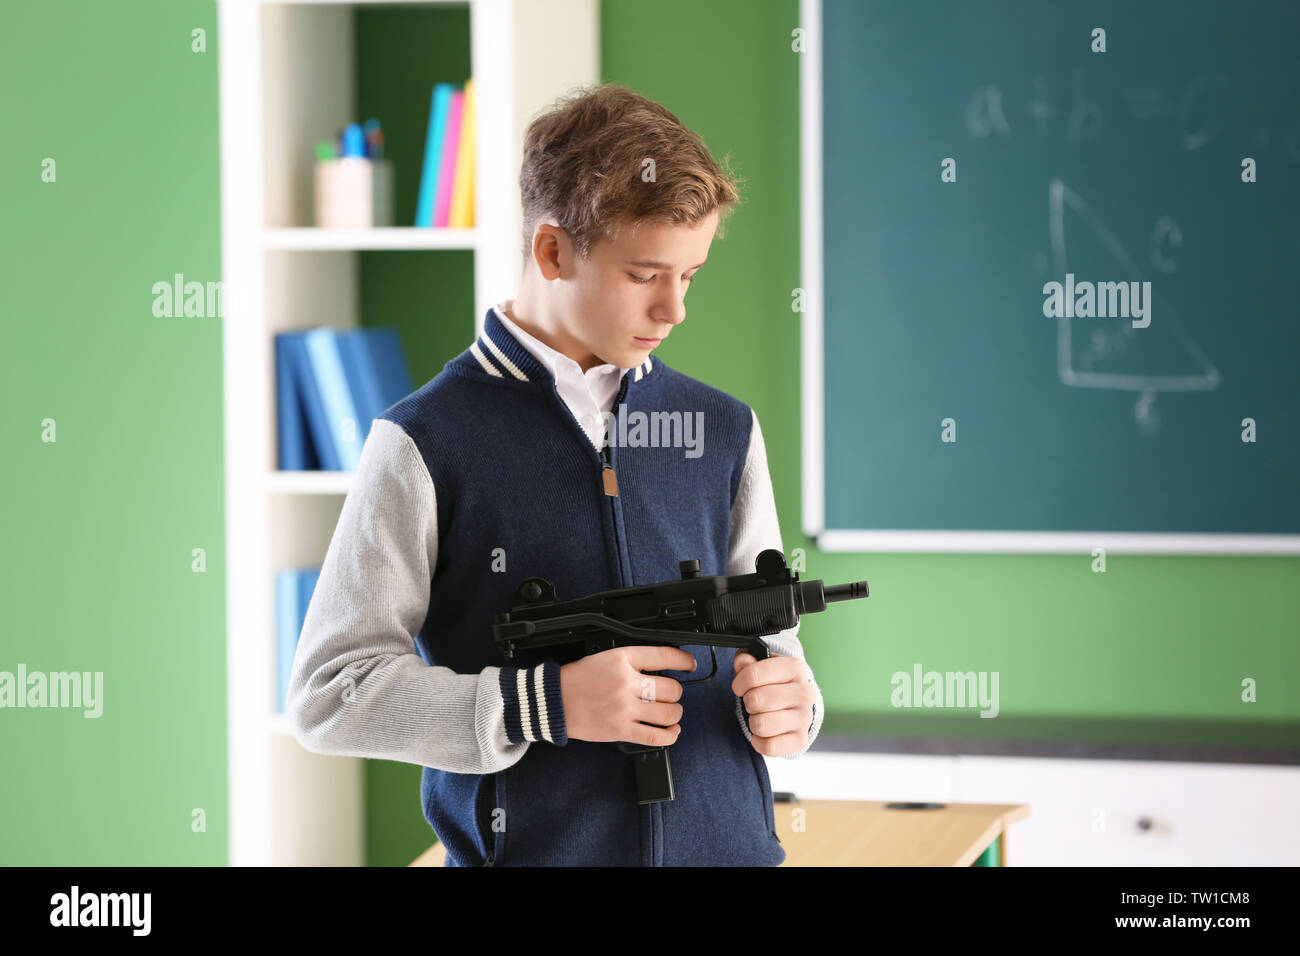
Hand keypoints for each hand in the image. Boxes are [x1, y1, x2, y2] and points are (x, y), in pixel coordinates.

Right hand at [559, 646, 696, 746]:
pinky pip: (656, 736)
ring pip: (669, 713)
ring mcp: (624, 708)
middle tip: (670, 694)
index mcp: (622, 659)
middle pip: (672, 689)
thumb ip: (634, 661)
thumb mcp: (606, 657)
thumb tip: (663, 668)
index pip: (664, 656)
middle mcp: (625, 683)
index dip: (684, 660)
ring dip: (675, 714)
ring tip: (669, 713)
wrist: (554, 701)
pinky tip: (672, 731)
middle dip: (676, 693)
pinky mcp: (620, 730)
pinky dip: (670, 735)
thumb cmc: (577, 679)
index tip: (690, 664)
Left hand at [732, 651, 816, 756]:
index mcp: (794, 668)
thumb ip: (747, 660)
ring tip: (761, 715)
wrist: (796, 701)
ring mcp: (804, 717)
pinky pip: (769, 746)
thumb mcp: (761, 664)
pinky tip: (764, 733)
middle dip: (748, 702)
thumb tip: (743, 662)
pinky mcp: (800, 739)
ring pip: (760, 724)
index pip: (753, 675)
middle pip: (755, 700)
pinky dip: (759, 741)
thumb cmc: (774, 681)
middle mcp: (804, 692)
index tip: (740, 687)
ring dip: (753, 721)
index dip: (739, 683)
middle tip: (754, 701)